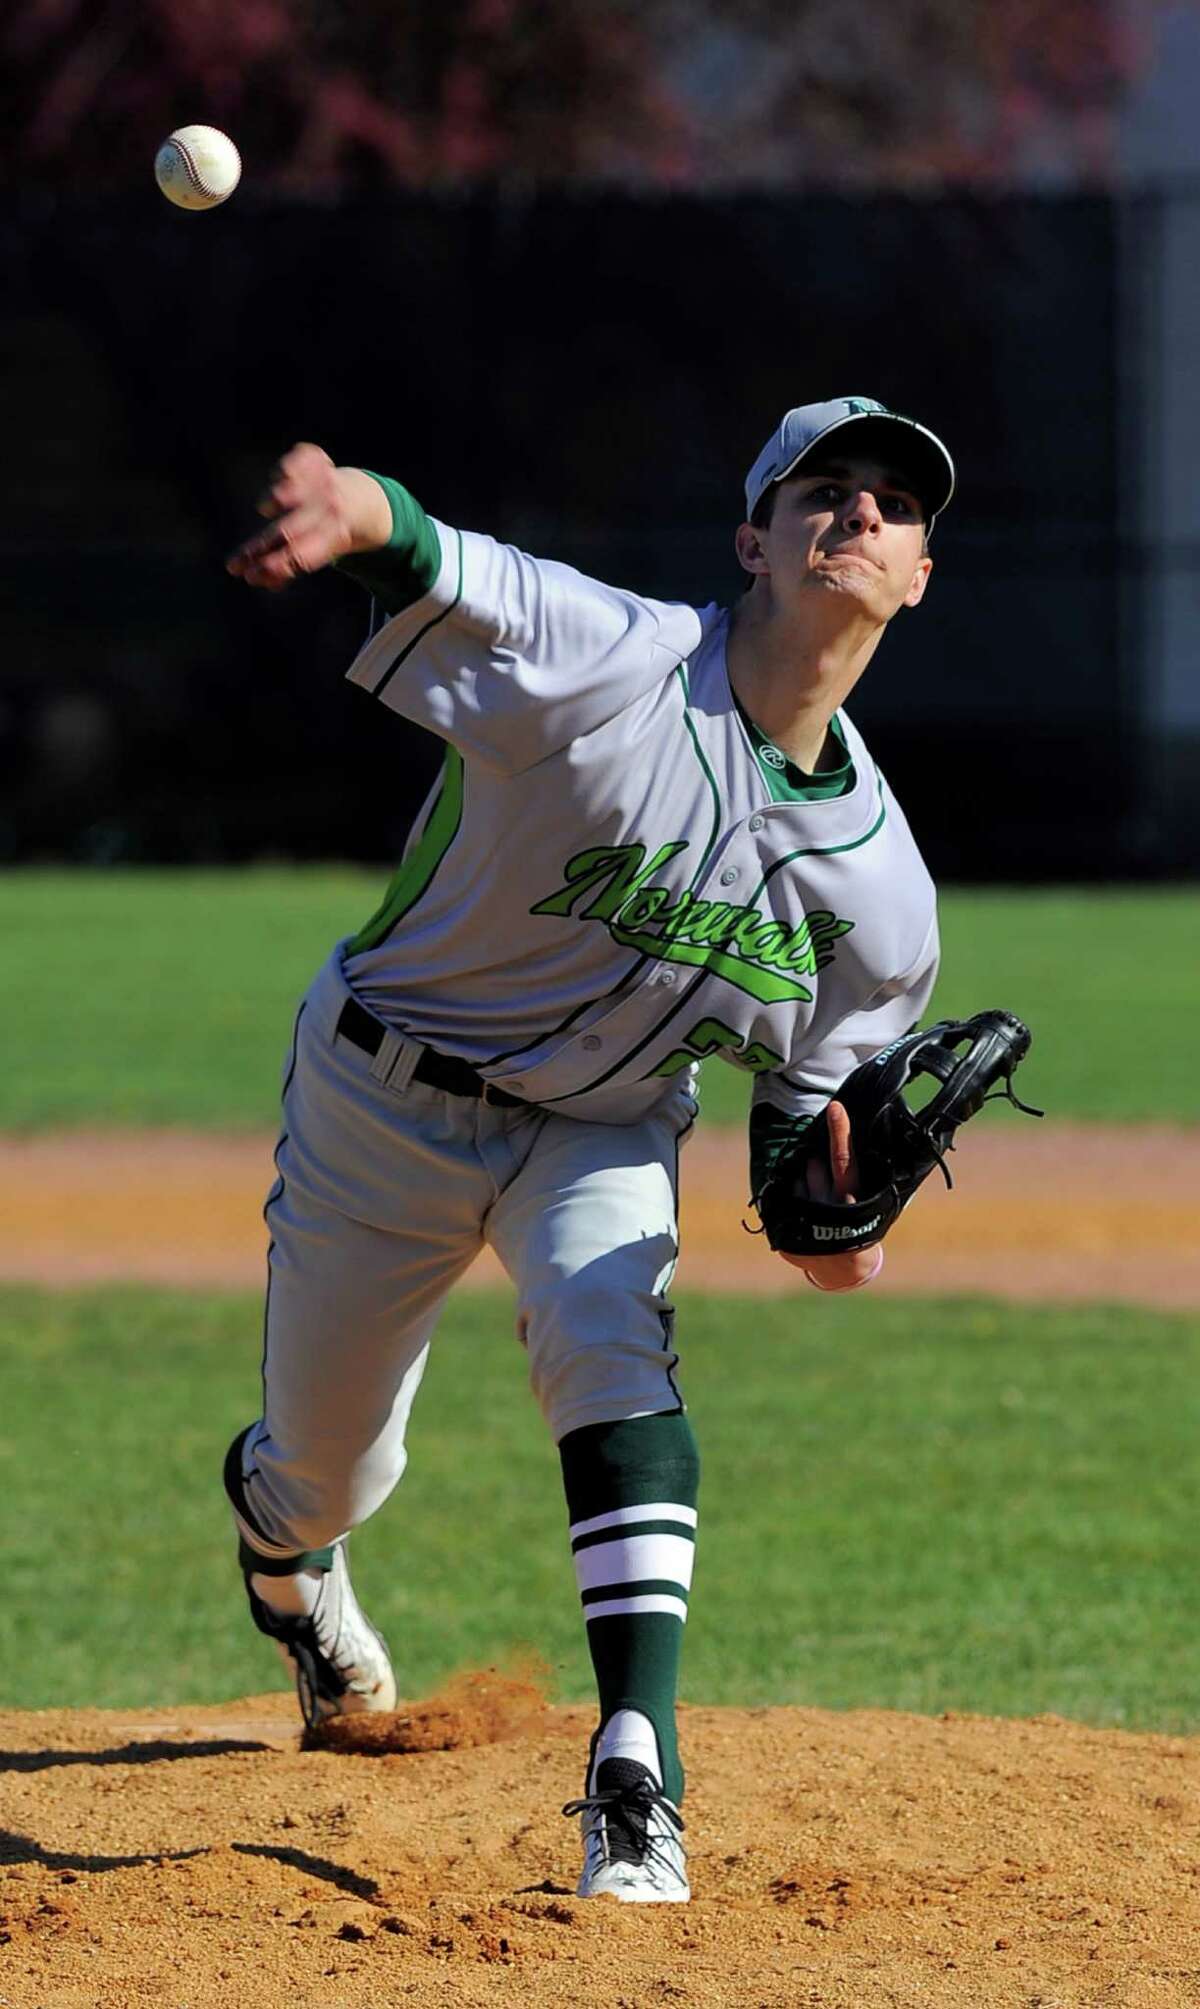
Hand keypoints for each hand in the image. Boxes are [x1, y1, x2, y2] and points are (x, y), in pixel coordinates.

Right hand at [225, 443, 391, 590]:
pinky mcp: (313, 459)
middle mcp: (330, 508)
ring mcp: (323, 481)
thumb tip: (262, 582)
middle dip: (257, 549)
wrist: (364, 500)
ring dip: (271, 504)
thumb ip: (293, 567)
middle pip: (287, 531)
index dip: (274, 567)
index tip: (249, 576)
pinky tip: (281, 483)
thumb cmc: (331, 533)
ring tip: (267, 510)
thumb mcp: (322, 552)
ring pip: (285, 495)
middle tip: (232, 565)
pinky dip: (280, 475)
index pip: (301, 555)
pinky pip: (287, 467)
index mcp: (335, 536)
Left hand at [779, 1100, 882, 1290]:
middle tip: (824, 1180)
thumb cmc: (856, 1224)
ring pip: (798, 1182)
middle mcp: (830, 1204)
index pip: (846, 1158)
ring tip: (819, 1206)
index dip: (840, 1132)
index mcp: (853, 1194)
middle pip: (814, 1166)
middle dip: (815, 1165)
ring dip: (805, 1185)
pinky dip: (792, 1203)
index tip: (835, 1106)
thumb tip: (837, 1146)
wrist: (843, 1268)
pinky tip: (805, 1217)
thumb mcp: (865, 1200)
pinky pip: (784, 1201)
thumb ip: (852, 1176)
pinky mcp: (789, 1231)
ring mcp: (809, 1217)